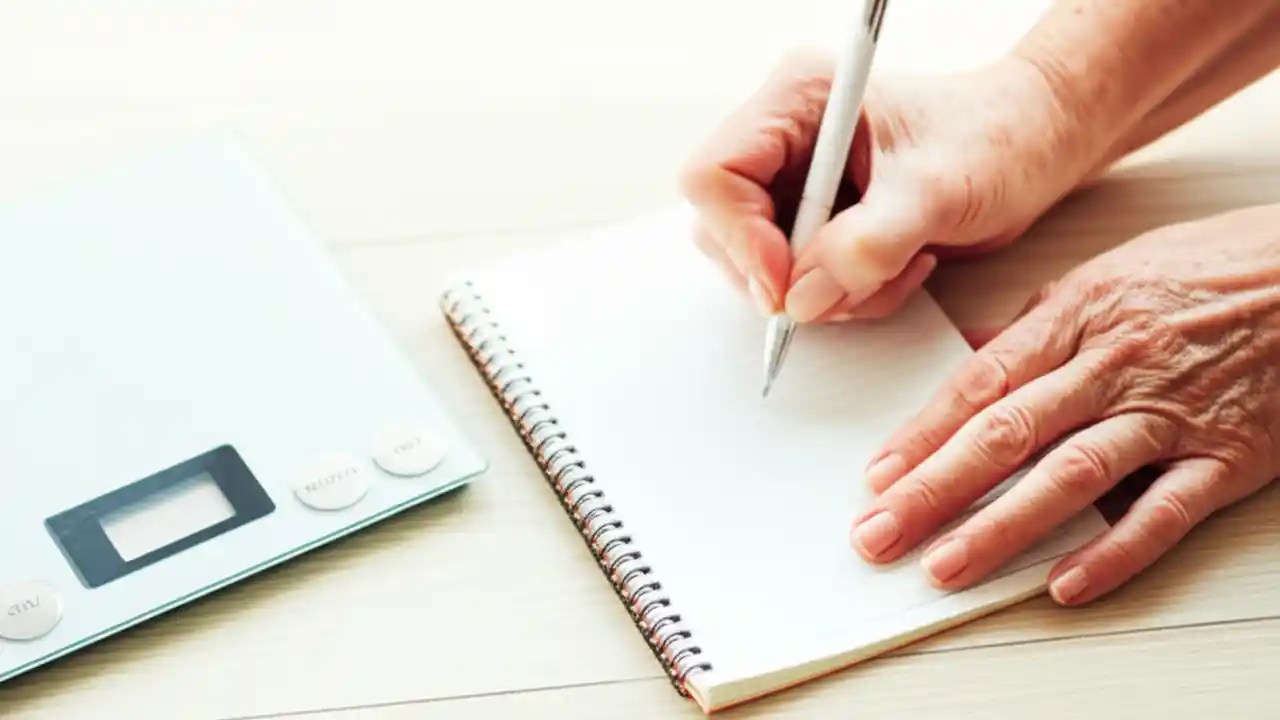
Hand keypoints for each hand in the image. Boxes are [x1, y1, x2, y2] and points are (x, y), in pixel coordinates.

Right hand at [678, 50, 1101, 322]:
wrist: (1033, 148)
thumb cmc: (996, 140)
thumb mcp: (936, 192)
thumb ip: (866, 246)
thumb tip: (801, 299)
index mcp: (797, 101)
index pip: (715, 175)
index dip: (740, 236)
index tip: (787, 282)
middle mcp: (784, 140)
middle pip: (725, 229)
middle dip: (788, 274)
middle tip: (850, 283)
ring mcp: (797, 185)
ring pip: (759, 266)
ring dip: (826, 292)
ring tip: (896, 266)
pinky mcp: (815, 224)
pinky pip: (799, 284)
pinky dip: (846, 296)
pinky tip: (897, 268)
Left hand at [852, 203, 1279, 604]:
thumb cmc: (1212, 271)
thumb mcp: (1108, 276)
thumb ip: (1036, 323)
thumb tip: (971, 352)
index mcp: (1077, 316)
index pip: (980, 382)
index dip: (921, 434)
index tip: (876, 476)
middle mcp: (1114, 365)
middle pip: (1006, 433)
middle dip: (933, 489)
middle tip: (879, 533)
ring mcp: (1171, 412)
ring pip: (1071, 476)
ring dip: (1000, 526)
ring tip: (946, 566)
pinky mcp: (1228, 455)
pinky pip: (1164, 512)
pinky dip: (1113, 551)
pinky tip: (1064, 583)